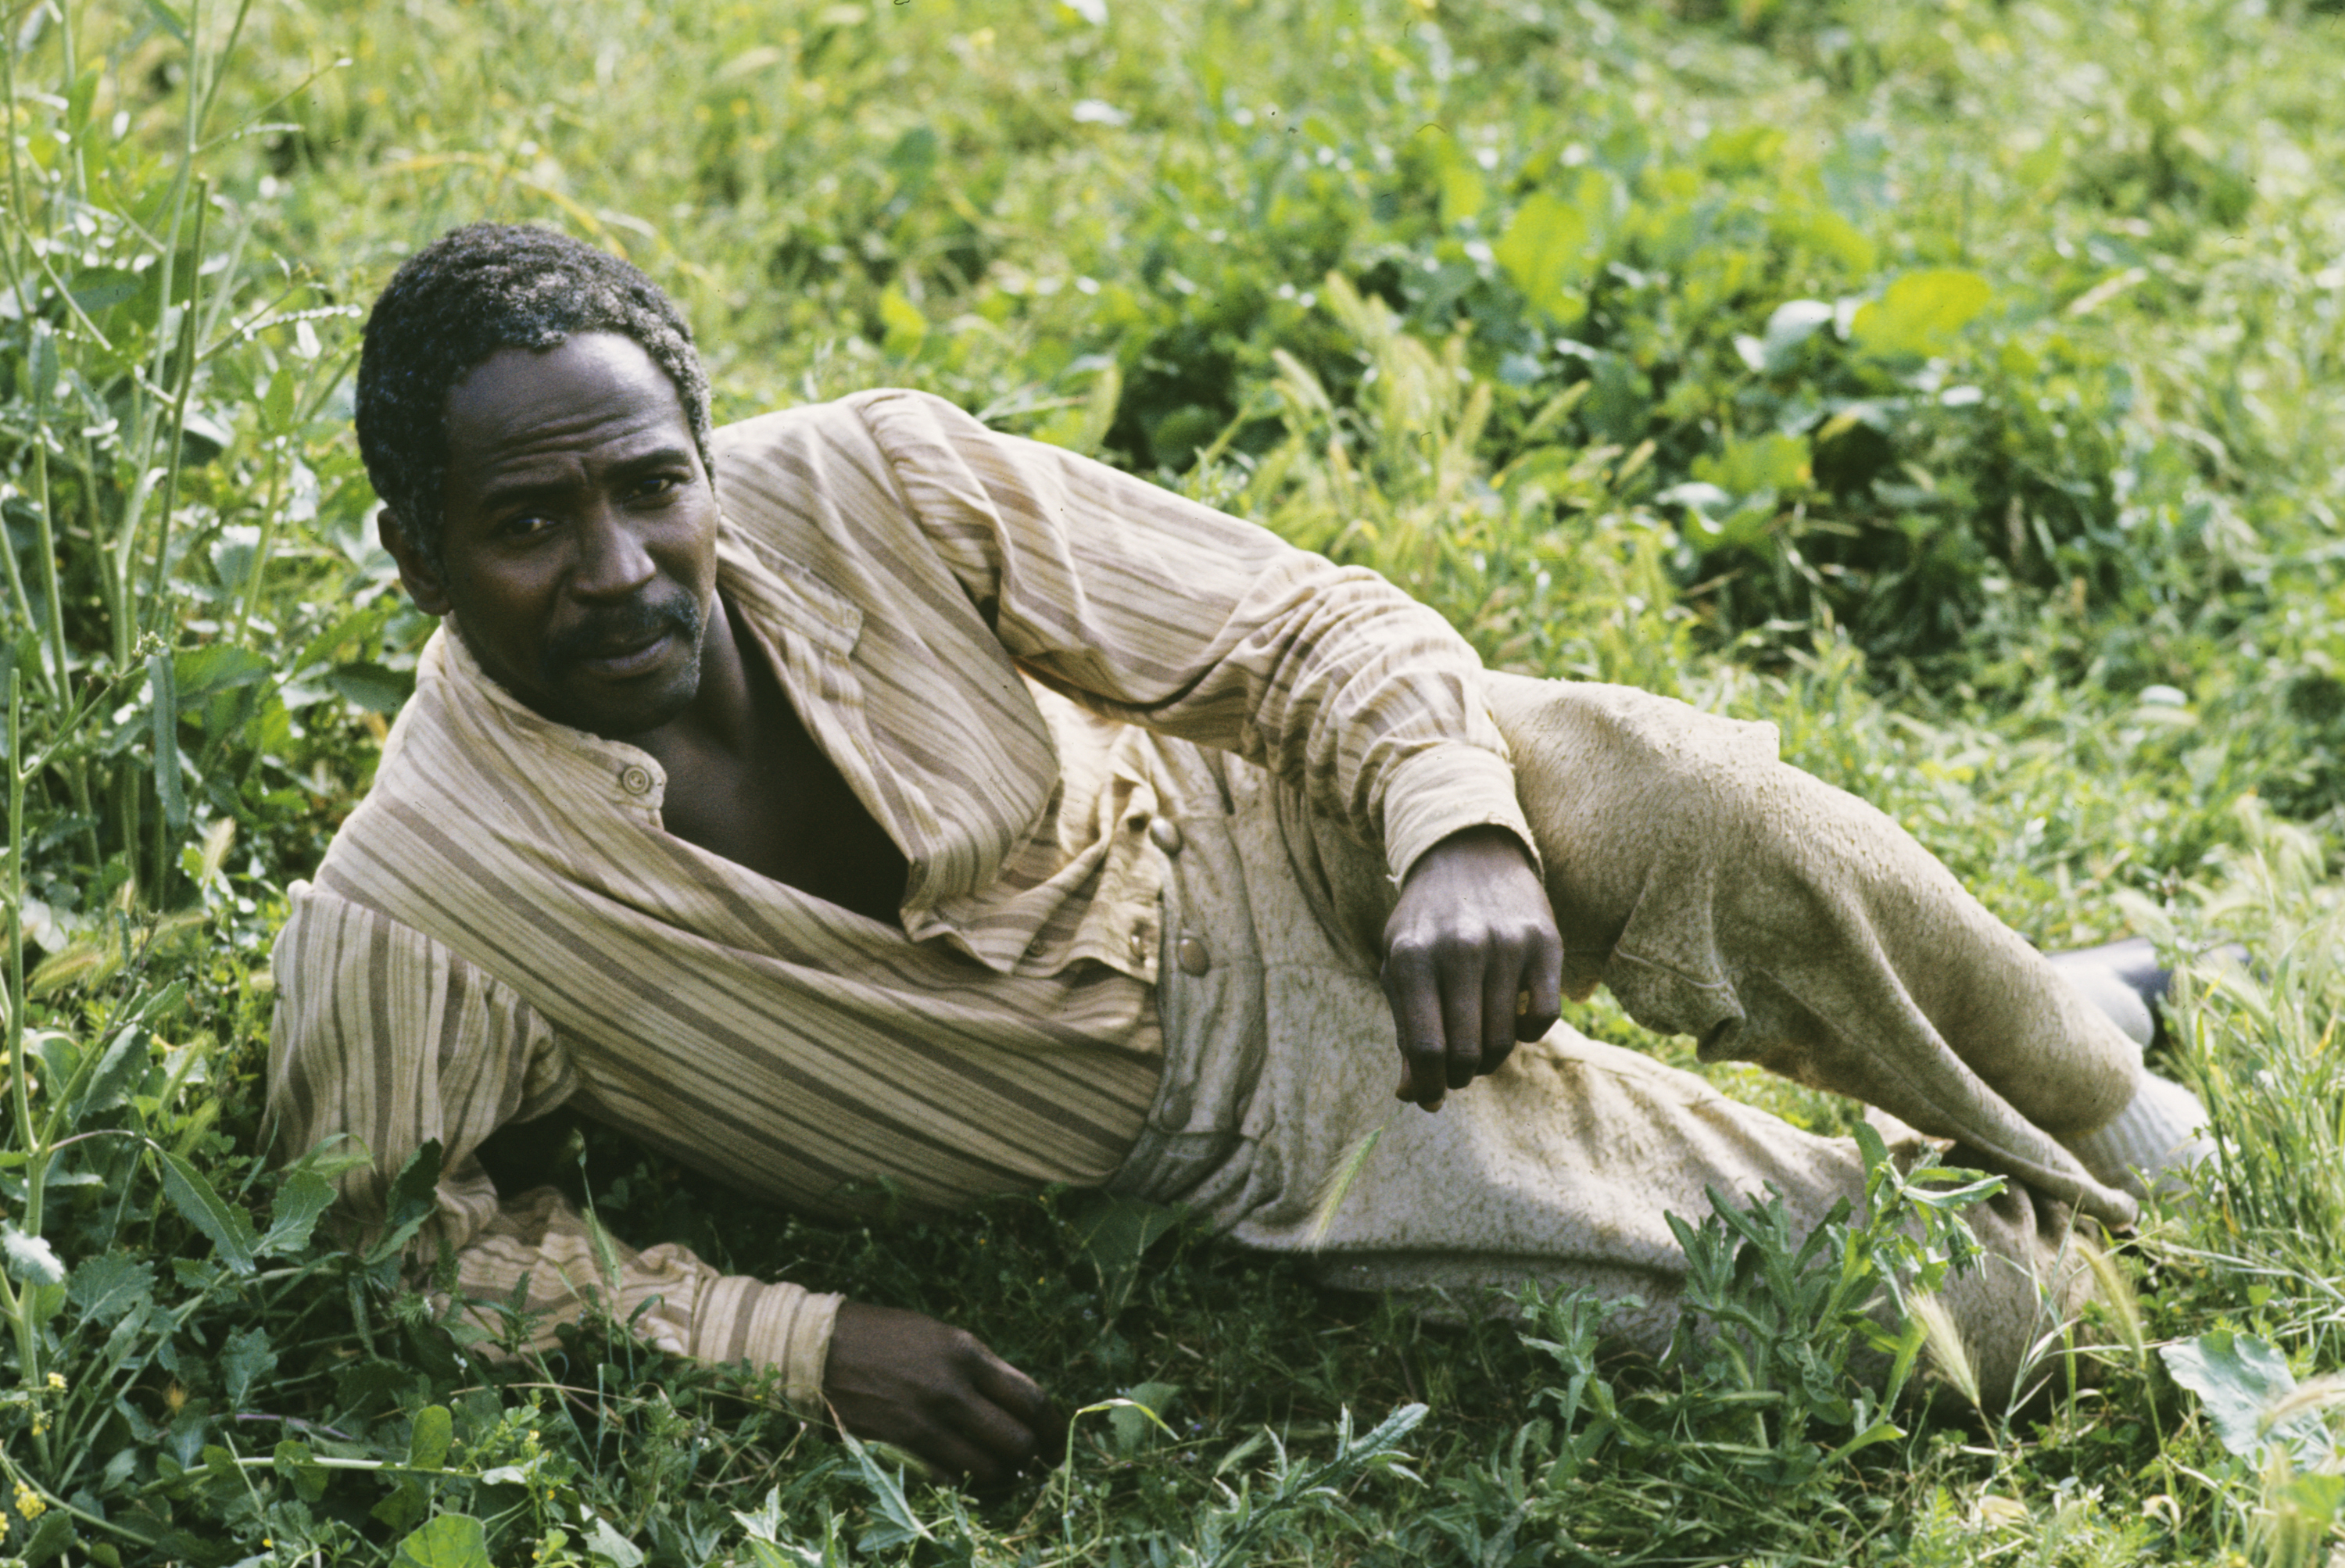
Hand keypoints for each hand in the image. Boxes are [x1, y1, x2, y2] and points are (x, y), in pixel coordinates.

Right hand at [822, 1301, 1065, 1487]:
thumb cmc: (886, 1336)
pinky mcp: (904, 1443)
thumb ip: (980, 1368)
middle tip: (1036, 1464)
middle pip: (1017, 1439)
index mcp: (968, 1352)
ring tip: (1007, 1475)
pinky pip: (952, 1475)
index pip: (1031, 1399)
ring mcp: (929, 1418)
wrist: (824, 1348)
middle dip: (1034, 1457)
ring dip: (1005, 1476)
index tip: (1057, 1441)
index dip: (1053, 1428)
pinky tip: (972, 1476)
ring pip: (989, 1466)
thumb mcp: (942, 1337)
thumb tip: (1016, 1404)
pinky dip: (969, 1481)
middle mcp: (954, 1387)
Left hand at [1381, 826, 1562, 1108]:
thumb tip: (1412, 1097)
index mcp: (1412, 956)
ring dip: (1492, 1058)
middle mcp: (1459, 948)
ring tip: (1480, 1045)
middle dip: (1460, 1076)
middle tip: (1459, 1071)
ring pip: (1505, 1040)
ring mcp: (1506, 943)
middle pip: (1466, 1052)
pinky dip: (1529, 1034)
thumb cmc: (1427, 924)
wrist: (1469, 854)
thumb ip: (1406, 1031)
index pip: (1425, 1048)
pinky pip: (1544, 1018)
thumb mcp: (1401, 967)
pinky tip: (1514, 1020)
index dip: (1429, 1085)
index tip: (1431, 1096)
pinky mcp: (1545, 941)